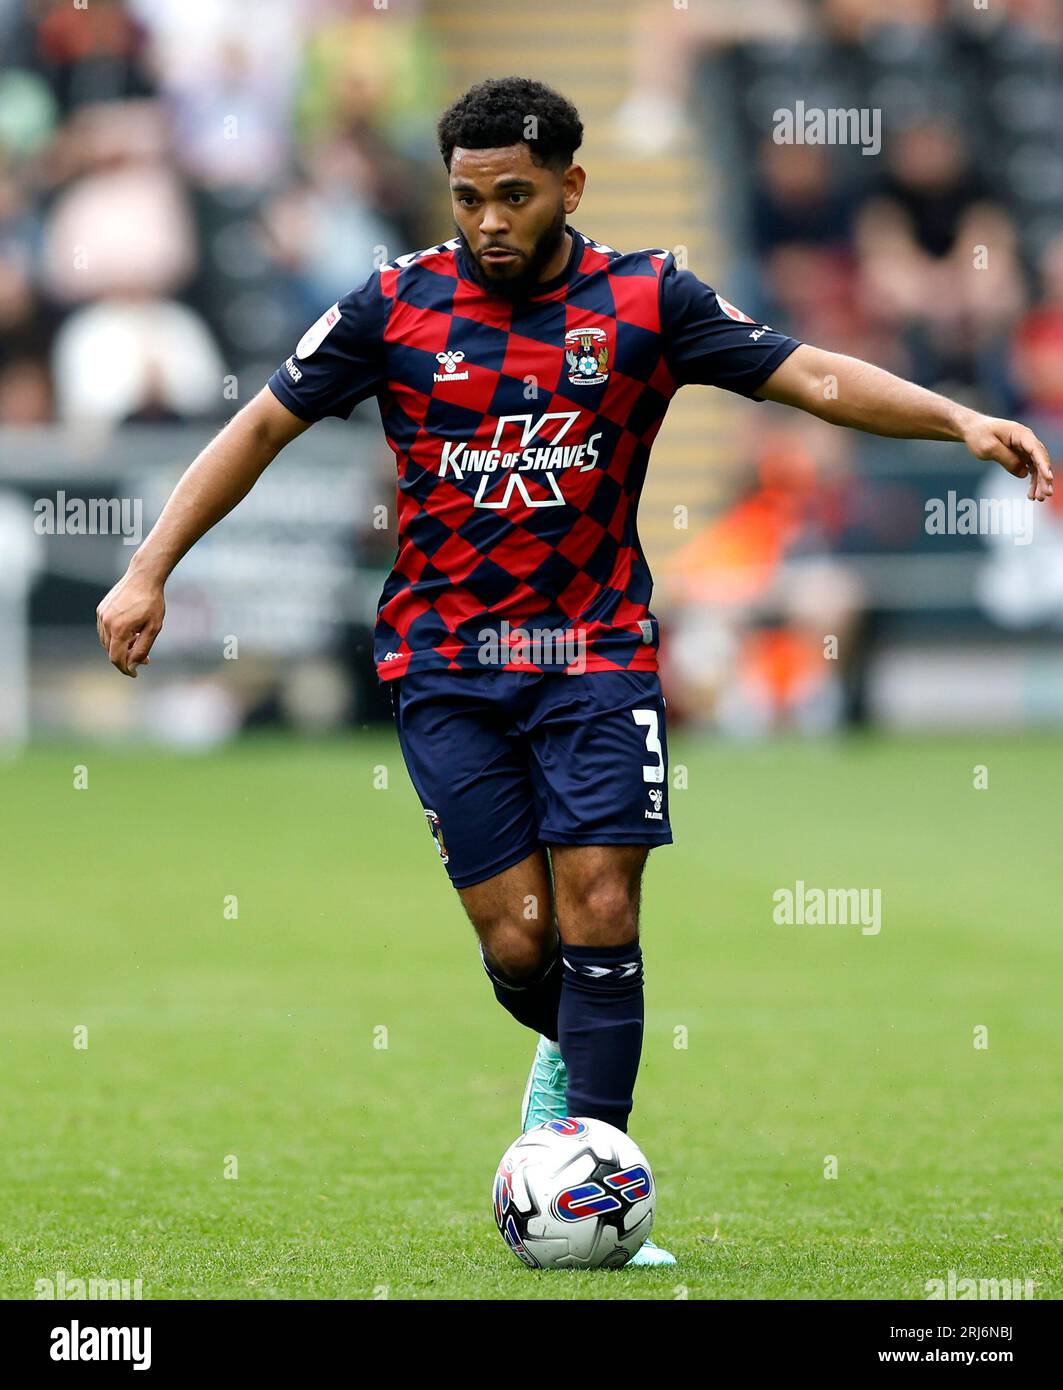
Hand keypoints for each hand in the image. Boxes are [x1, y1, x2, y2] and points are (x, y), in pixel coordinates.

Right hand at [96, 562, 165, 677]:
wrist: (143, 577)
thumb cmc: (152, 602)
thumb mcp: (153, 628)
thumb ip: (142, 649)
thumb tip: (132, 666)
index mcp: (120, 629)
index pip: (116, 658)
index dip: (125, 669)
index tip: (135, 674)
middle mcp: (106, 623)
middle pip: (111, 651)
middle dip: (126, 658)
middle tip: (144, 658)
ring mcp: (101, 615)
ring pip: (107, 641)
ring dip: (121, 647)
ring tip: (138, 641)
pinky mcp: (101, 609)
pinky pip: (105, 630)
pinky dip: (115, 636)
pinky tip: (131, 632)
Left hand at [962, 416, 1053, 501]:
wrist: (973, 429)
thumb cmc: (979, 435)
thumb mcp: (989, 448)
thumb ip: (1006, 459)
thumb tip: (1024, 473)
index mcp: (1021, 434)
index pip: (1036, 450)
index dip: (1043, 464)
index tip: (1048, 478)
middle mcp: (1027, 440)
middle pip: (1040, 460)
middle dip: (1044, 478)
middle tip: (1046, 494)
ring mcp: (1025, 448)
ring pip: (1037, 467)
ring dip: (1039, 483)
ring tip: (1038, 499)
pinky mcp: (1021, 455)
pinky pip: (1030, 469)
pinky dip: (1032, 481)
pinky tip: (1031, 494)